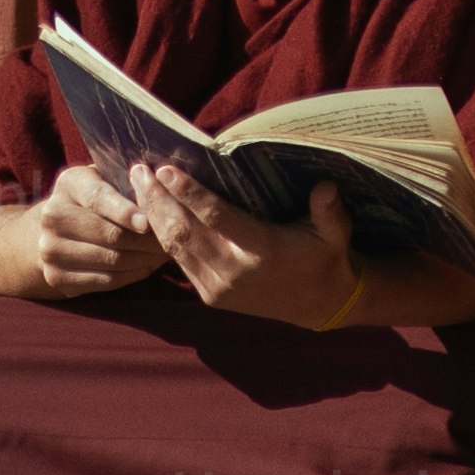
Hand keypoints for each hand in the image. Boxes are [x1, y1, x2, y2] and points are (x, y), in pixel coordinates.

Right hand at [31, 162, 161, 295]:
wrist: (56, 231)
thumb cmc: (99, 198)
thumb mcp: (110, 179)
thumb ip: (131, 182)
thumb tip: (166, 187)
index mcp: (70, 183)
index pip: (99, 198)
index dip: (125, 211)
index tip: (148, 222)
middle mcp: (52, 216)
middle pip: (111, 234)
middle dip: (149, 240)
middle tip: (176, 240)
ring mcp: (50, 249)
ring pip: (112, 260)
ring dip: (147, 258)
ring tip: (168, 253)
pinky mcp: (57, 278)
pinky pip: (107, 280)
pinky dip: (134, 274)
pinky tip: (150, 265)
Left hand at [125, 169, 364, 327]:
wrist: (320, 305)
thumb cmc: (326, 258)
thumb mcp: (336, 234)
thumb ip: (329, 210)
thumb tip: (326, 186)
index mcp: (262, 252)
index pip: (217, 217)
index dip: (189, 193)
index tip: (167, 169)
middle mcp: (233, 271)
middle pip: (183, 230)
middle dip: (157, 198)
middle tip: (139, 169)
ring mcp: (217, 287)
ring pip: (173, 246)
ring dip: (152, 215)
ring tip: (138, 185)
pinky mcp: (208, 296)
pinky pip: (178, 261)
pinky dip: (161, 235)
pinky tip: (152, 213)